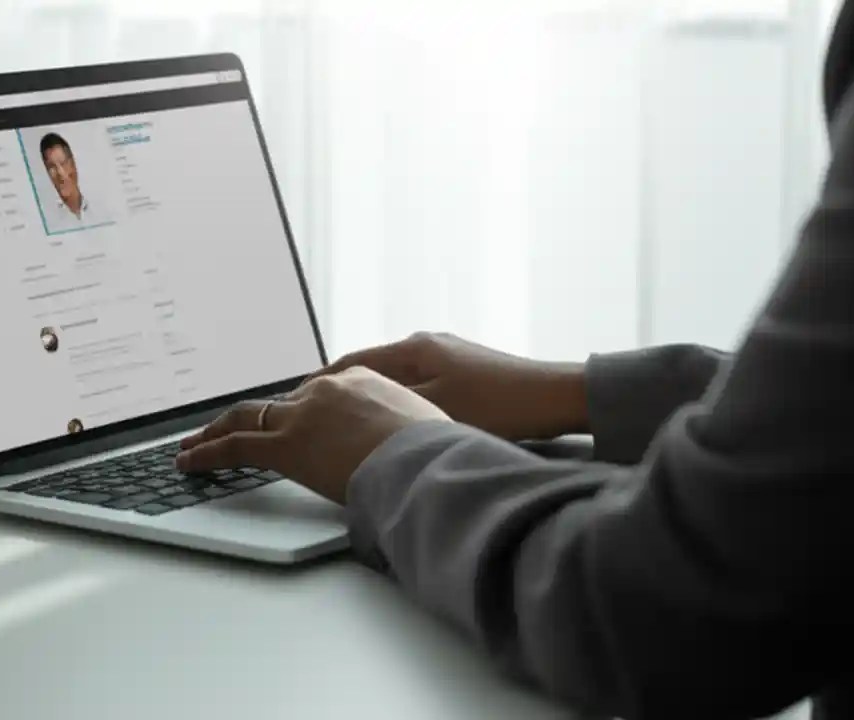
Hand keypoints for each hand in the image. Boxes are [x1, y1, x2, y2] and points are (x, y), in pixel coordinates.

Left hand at [175, 366, 449, 503]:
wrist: (425, 460)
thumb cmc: (438, 453)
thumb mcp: (428, 431)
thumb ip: (408, 435)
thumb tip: (420, 454)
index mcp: (362, 381)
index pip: (317, 394)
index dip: (297, 410)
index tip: (287, 419)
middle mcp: (326, 390)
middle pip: (276, 401)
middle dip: (247, 414)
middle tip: (225, 423)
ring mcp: (302, 414)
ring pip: (246, 418)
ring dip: (216, 430)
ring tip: (193, 443)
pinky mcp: (284, 445)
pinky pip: (233, 447)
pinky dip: (207, 453)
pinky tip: (188, 461)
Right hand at [310, 332, 587, 440]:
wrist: (559, 396)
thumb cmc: (502, 405)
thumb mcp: (436, 411)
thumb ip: (389, 407)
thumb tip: (347, 407)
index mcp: (414, 350)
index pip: (350, 363)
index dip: (319, 383)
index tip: (294, 399)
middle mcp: (427, 345)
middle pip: (368, 368)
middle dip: (339, 390)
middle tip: (311, 412)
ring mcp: (448, 356)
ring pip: (392, 378)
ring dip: (368, 396)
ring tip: (347, 420)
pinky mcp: (466, 371)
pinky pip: (416, 385)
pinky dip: (395, 400)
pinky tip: (396, 421)